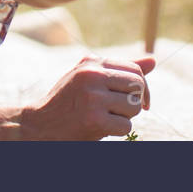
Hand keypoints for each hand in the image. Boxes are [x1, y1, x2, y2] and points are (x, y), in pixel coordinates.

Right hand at [16, 54, 154, 138]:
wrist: (39, 125)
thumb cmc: (67, 101)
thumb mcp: (89, 78)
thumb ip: (119, 69)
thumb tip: (153, 59)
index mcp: (91, 62)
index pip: (135, 68)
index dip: (143, 86)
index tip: (140, 100)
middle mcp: (92, 75)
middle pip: (137, 86)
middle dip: (135, 102)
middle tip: (120, 112)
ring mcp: (93, 97)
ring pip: (133, 107)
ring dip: (124, 118)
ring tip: (104, 117)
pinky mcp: (94, 119)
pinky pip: (125, 126)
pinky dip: (117, 132)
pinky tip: (99, 128)